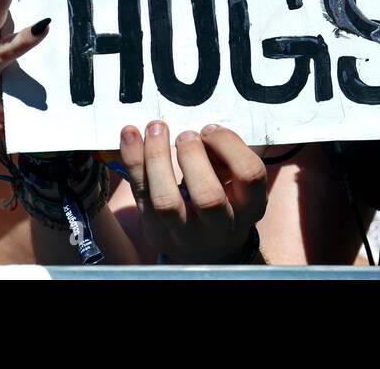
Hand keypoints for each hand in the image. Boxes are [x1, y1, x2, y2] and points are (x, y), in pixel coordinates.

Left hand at [121, 121, 265, 263]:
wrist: (207, 251)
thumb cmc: (224, 200)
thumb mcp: (236, 181)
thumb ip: (225, 157)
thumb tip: (200, 133)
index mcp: (249, 207)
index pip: (249, 174)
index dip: (229, 145)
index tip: (210, 129)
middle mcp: (220, 227)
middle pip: (208, 196)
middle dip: (193, 156)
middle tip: (184, 135)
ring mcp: (185, 234)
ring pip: (167, 201)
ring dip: (157, 157)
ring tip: (156, 128)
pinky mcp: (155, 231)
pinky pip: (140, 194)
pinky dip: (133, 160)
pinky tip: (130, 133)